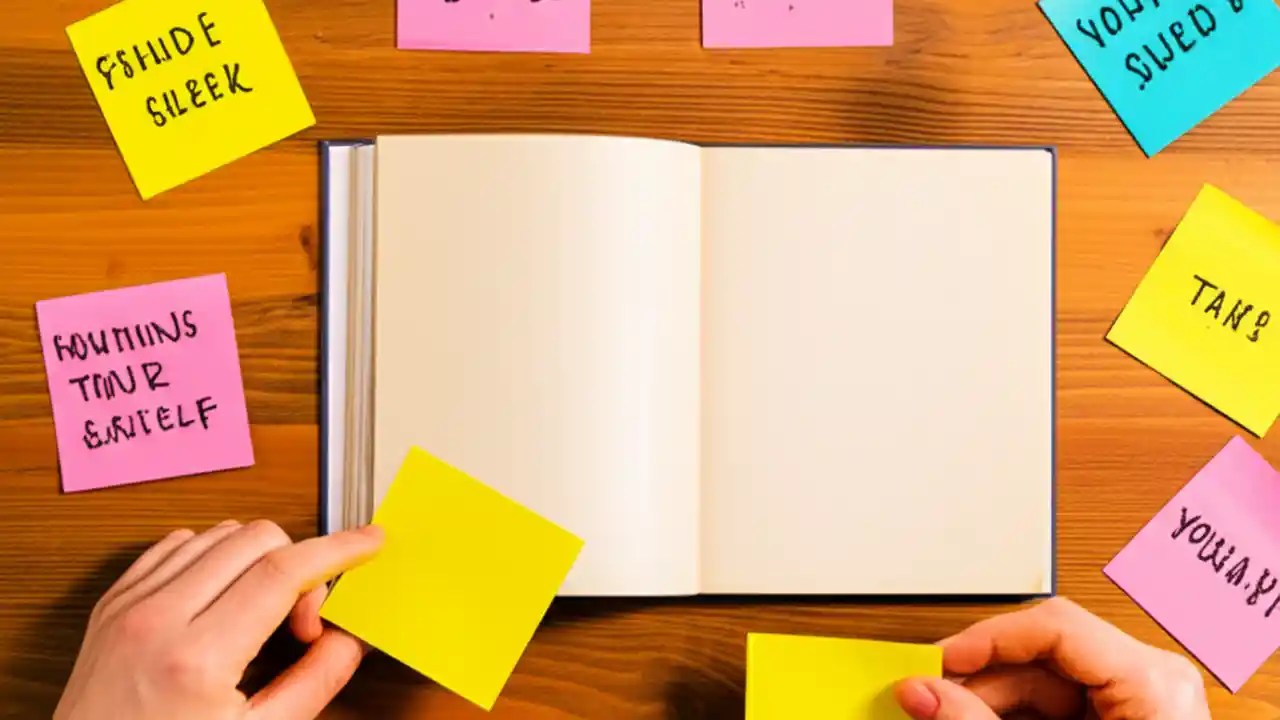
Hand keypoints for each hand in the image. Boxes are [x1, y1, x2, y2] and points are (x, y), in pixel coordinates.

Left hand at [55, 520, 382, 719]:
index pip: (283, 572)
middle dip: (299, 564)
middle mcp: (156, 620)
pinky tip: (223, 595)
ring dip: (256, 558)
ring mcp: (129, 605)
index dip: (337, 549)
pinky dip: (213, 556)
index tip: (367, 542)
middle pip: (256, 539)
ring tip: (260, 612)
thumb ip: (314, 682)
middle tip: (301, 622)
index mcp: (196, 659)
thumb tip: (351, 636)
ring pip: (218, 533)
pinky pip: (176, 544)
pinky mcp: (113, 602)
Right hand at [895, 597, 1209, 718]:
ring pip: (1038, 685)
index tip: (938, 664)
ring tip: (944, 719)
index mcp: (1152, 684)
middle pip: (1041, 658)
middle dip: (978, 681)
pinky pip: (1051, 710)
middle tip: (926, 700)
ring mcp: (1132, 707)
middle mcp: (1147, 684)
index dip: (987, 639)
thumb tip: (923, 694)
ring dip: (986, 704)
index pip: (1054, 628)